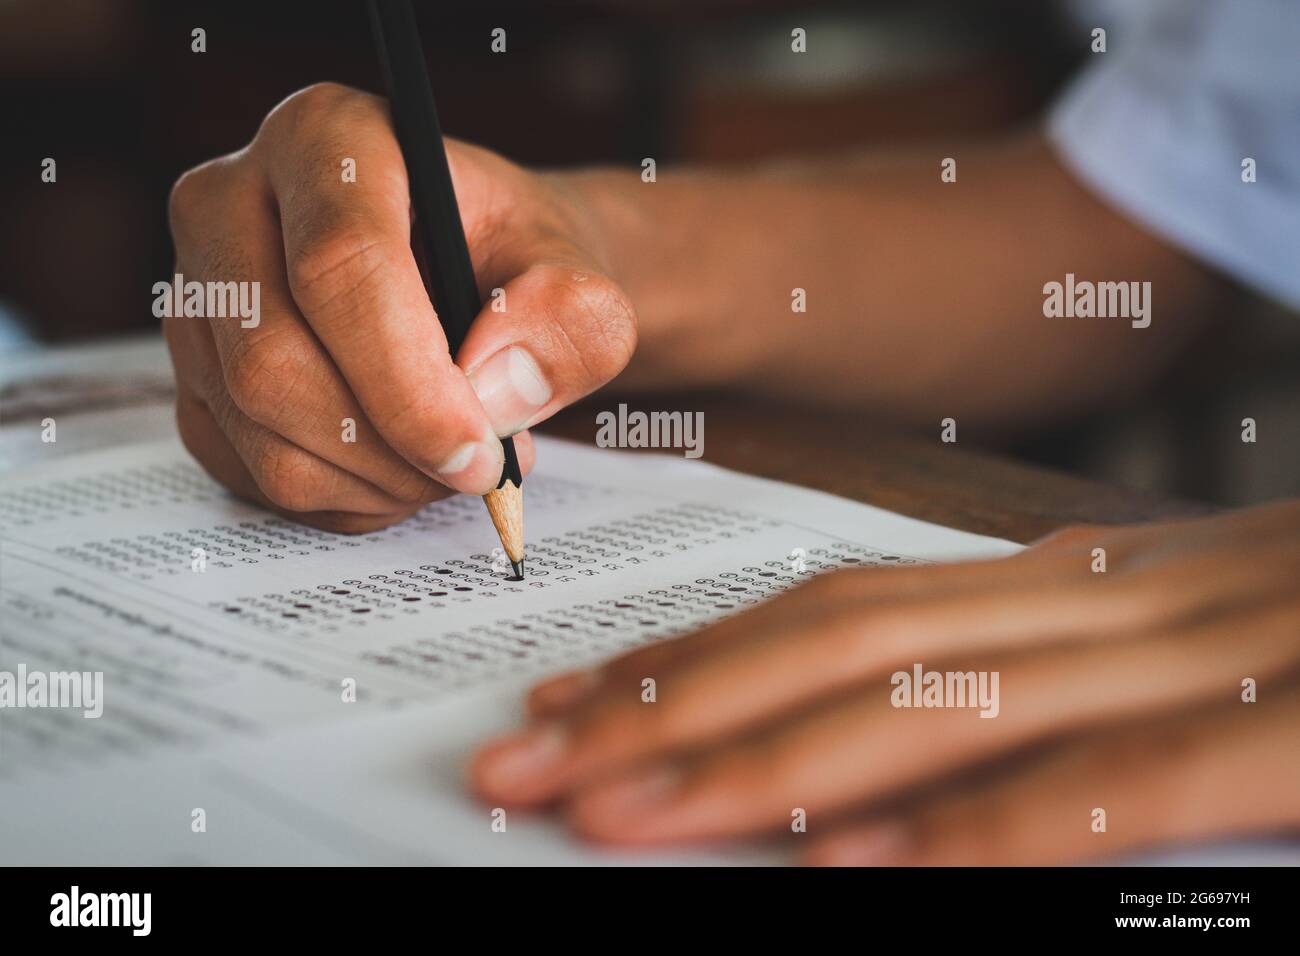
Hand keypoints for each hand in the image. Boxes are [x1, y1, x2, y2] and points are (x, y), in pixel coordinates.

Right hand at [165, 82, 634, 530]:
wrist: (477, 274)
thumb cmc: (516, 261)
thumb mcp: (577, 271)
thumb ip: (569, 319)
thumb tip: (496, 391)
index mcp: (326, 141)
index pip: (340, 267)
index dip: (409, 382)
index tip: (478, 453)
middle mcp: (231, 204)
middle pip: (273, 362)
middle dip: (391, 447)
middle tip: (479, 469)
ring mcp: (196, 296)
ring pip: (260, 432)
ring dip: (375, 481)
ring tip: (450, 460)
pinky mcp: (192, 376)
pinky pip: (250, 473)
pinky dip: (343, 498)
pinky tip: (400, 467)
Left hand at [470, 500, 1299, 863]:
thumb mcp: (1154, 653)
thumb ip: (1015, 700)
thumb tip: (852, 789)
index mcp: (1069, 585)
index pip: (834, 608)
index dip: (692, 654)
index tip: (571, 702)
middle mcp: (1107, 602)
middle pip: (841, 649)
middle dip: (668, 710)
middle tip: (527, 765)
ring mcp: (1201, 654)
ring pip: (940, 702)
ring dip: (765, 765)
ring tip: (622, 812)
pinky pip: (1112, 786)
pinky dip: (975, 832)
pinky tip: (850, 871)